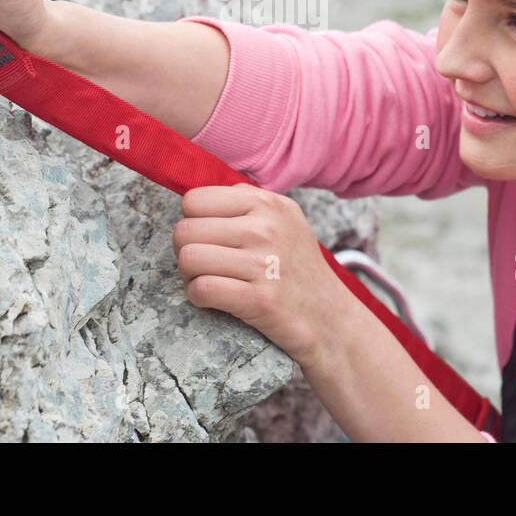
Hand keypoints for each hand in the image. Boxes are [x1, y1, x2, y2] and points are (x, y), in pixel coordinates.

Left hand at [173, 183, 346, 367]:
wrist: (330, 318)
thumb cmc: (297, 268)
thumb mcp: (285, 219)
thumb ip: (246, 200)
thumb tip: (199, 196)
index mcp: (268, 204)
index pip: (194, 200)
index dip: (192, 221)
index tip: (207, 237)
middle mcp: (266, 229)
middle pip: (185, 230)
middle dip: (185, 251)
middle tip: (205, 264)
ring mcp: (263, 264)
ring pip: (188, 259)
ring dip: (189, 276)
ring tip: (207, 279)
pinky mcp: (259, 300)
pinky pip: (201, 289)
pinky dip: (197, 297)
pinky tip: (214, 298)